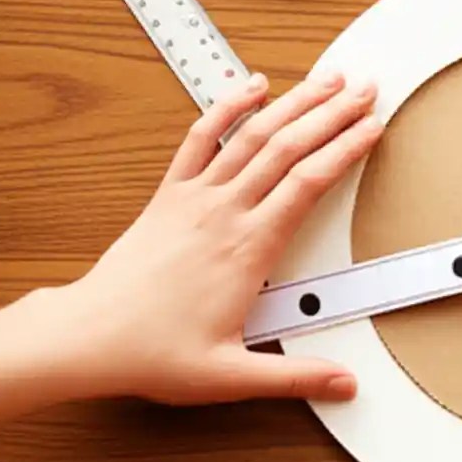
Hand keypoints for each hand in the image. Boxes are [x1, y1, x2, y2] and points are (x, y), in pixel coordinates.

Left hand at [62, 72, 382, 404]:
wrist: (88, 337)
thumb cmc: (152, 350)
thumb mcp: (231, 375)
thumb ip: (294, 377)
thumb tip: (342, 382)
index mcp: (249, 248)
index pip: (309, 182)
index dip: (346, 149)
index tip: (374, 128)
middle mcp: (224, 212)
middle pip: (288, 146)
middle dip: (333, 112)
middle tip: (365, 89)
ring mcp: (195, 197)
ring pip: (252, 134)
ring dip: (293, 101)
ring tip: (326, 79)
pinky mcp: (169, 195)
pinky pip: (200, 137)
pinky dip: (226, 106)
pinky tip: (249, 86)